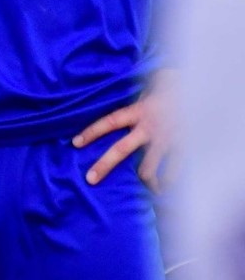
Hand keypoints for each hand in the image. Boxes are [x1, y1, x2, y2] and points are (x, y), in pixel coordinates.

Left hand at [74, 75, 174, 190]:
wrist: (204, 88)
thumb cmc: (174, 88)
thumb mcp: (151, 89)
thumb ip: (137, 100)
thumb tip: (125, 100)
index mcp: (139, 111)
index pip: (109, 121)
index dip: (92, 131)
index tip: (75, 143)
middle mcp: (149, 127)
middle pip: (121, 149)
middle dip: (104, 165)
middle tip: (90, 179)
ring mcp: (166, 139)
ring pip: (149, 167)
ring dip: (146, 181)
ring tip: (148, 190)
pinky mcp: (184, 146)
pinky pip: (175, 169)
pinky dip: (172, 180)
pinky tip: (169, 187)